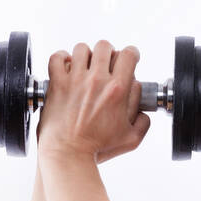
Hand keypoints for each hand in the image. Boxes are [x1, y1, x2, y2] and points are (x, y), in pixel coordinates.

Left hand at [36, 41, 150, 163]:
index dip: (131, 54)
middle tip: (107, 64)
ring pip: (81, 48)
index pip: (128, 55)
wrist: (68, 154)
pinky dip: (62, 58)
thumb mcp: (131, 140)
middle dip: (109, 53)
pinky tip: (66, 66)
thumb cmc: (97, 149)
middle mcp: (96, 80)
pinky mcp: (57, 83)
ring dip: (86, 55)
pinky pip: (57, 57)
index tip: (129, 58)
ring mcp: (74, 79)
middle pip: (105, 46)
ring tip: (86, 66)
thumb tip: (143, 109)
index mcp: (117, 90)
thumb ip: (143, 122)